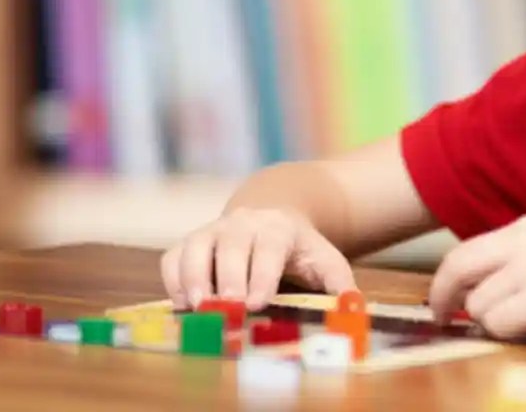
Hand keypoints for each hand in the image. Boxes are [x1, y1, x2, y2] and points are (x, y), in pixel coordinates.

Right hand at [160, 207, 356, 310]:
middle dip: (228, 278)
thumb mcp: (325, 260)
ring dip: (194, 278)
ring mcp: (213, 231)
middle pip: (232, 247)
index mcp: (278, 229)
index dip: (262, 275)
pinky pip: (173, 256)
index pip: (269, 249)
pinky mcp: (189, 242)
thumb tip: (352, 307)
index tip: (257, 303)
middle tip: (227, 308)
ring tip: (197, 308)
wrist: (272, 217)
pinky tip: (181, 304)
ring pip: (196, 248)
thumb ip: (339, 283)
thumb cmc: (300, 250)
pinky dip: (173, 279)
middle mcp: (243, 224)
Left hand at [427, 214, 525, 342]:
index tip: (440, 302)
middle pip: (458, 271)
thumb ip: (516, 264)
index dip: (444, 281)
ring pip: (478, 307)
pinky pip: (499, 326)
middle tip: (445, 320)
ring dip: (496, 323)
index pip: (464, 251)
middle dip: (445, 299)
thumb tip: (468, 294)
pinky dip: (513, 334)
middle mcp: (524, 240)